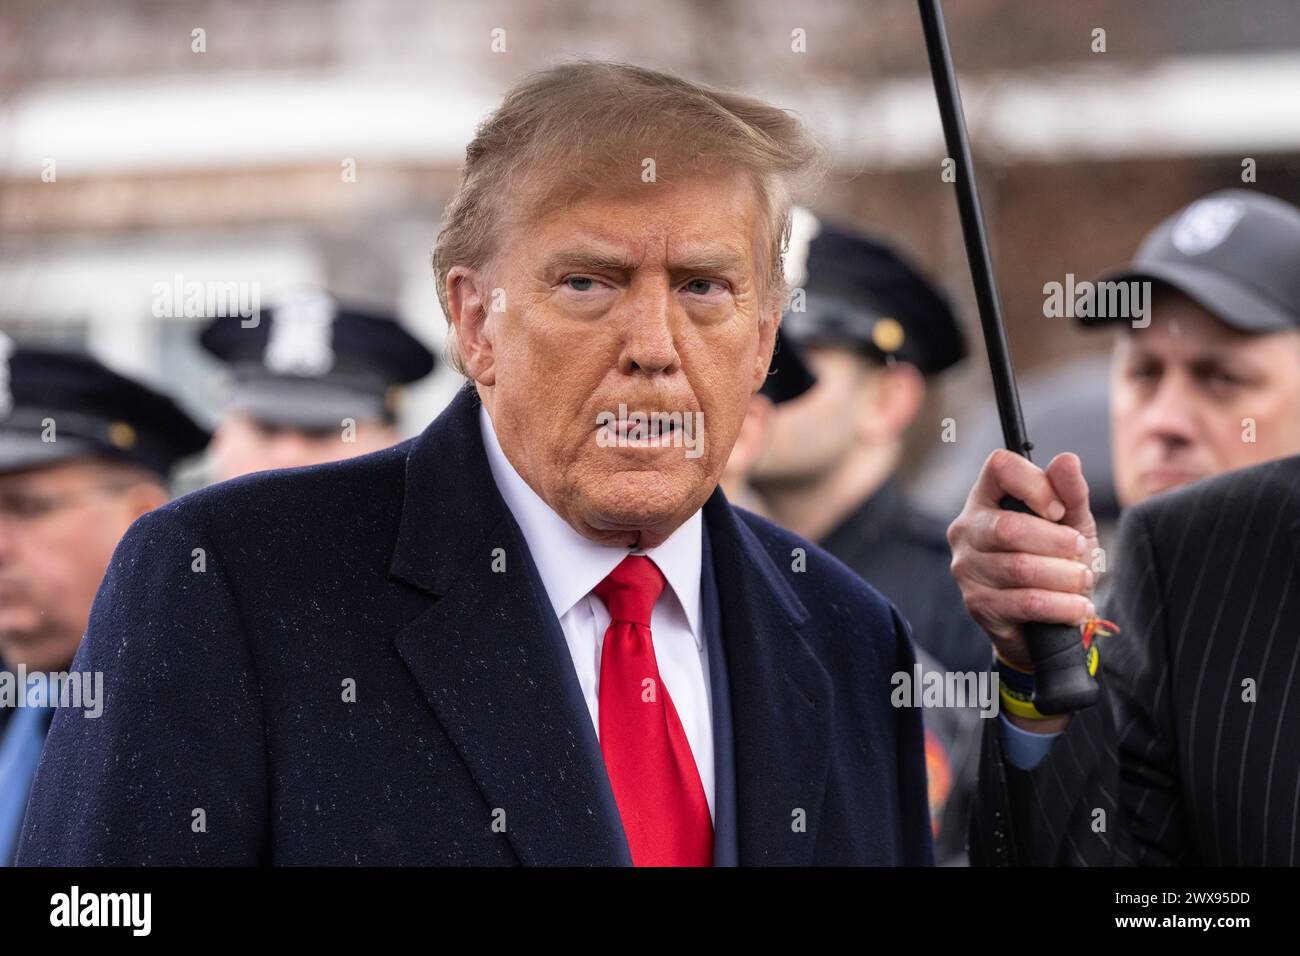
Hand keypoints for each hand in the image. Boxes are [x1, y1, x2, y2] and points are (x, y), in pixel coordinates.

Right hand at [948, 449, 1098, 673]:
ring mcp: (966, 568)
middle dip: (1058, 543)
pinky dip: (1062, 606)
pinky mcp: (977, 605)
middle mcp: (966, 529)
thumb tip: (1067, 460)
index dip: (1035, 484)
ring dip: (1066, 577)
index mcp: (986, 499)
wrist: (1046, 622)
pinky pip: (1026, 602)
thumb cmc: (1054, 562)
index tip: (1058, 510)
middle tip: (1081, 553)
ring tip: (1083, 581)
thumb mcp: (1071, 524)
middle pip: (1010, 527)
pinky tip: (1077, 607)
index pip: (999, 468)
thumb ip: (1071, 493)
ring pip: (1021, 568)